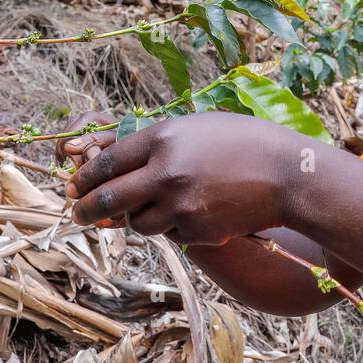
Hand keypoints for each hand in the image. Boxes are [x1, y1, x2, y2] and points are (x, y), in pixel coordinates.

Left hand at [65, 111, 299, 245]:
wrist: (289, 175)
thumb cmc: (245, 143)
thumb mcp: (197, 128)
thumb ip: (159, 144)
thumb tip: (117, 164)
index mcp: (163, 138)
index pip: (108, 162)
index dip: (85, 178)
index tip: (73, 187)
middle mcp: (165, 172)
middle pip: (110, 198)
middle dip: (87, 209)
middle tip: (78, 213)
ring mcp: (180, 204)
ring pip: (138, 222)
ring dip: (138, 218)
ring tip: (153, 208)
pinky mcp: (196, 230)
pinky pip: (170, 234)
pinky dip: (172, 226)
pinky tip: (193, 212)